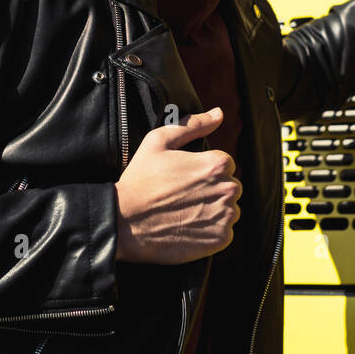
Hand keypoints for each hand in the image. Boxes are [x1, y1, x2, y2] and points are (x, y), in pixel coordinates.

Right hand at [114, 107, 241, 264]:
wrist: (125, 222)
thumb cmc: (141, 179)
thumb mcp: (159, 141)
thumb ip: (193, 124)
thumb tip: (219, 113)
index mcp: (217, 163)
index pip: (224, 164)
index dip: (202, 171)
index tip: (183, 179)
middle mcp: (228, 189)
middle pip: (229, 187)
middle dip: (211, 189)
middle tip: (182, 196)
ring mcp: (225, 216)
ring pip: (229, 209)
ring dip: (213, 210)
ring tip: (184, 212)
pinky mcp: (220, 240)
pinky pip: (225, 232)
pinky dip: (211, 231)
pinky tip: (188, 227)